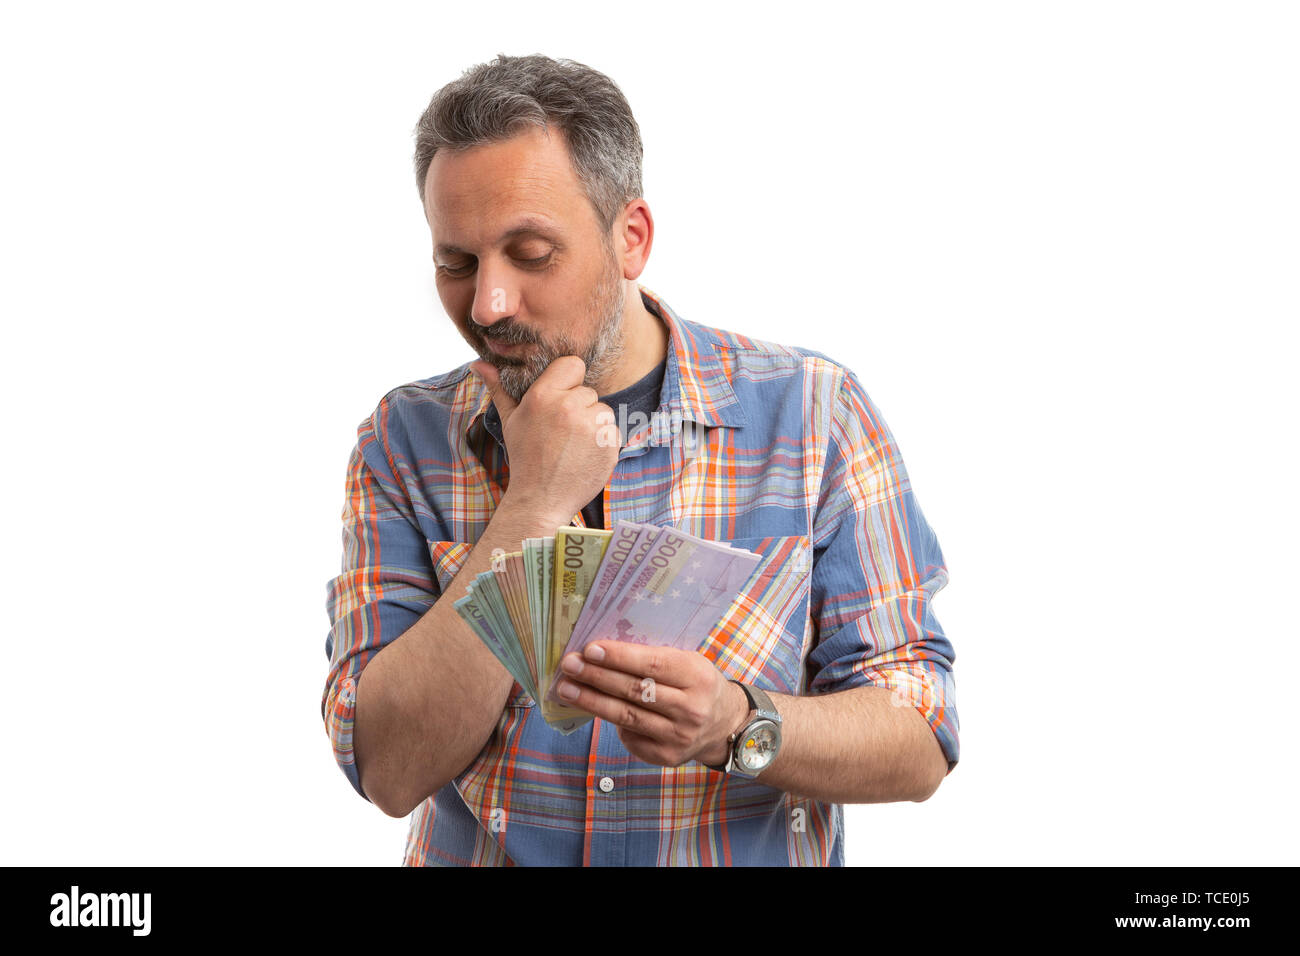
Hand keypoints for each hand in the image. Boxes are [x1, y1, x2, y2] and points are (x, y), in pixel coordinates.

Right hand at [471, 356, 619, 522]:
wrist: (541, 499)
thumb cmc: (524, 457)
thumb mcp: (510, 420)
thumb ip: (499, 388)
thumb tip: (479, 364)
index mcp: (543, 396)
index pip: (573, 365)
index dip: (569, 379)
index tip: (562, 397)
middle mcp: (569, 407)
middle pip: (588, 391)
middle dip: (579, 407)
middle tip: (561, 432)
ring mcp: (592, 426)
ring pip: (603, 410)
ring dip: (593, 424)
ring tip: (573, 445)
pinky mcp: (609, 444)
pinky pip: (613, 431)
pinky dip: (603, 442)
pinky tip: (584, 455)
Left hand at [554, 642, 750, 767]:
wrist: (725, 724)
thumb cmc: (697, 685)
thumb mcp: (688, 662)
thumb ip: (653, 659)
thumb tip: (603, 653)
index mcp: (697, 677)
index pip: (652, 665)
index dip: (619, 658)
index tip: (590, 649)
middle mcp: (691, 709)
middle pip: (634, 692)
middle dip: (596, 677)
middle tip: (569, 665)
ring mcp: (679, 736)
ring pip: (626, 716)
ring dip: (591, 701)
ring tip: (566, 688)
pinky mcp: (668, 756)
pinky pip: (631, 737)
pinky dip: (611, 723)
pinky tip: (593, 709)